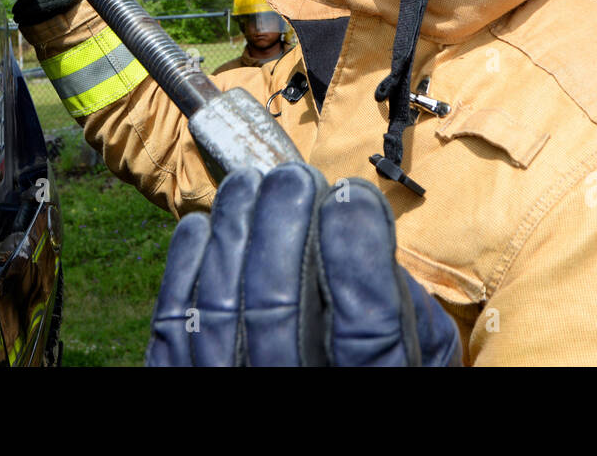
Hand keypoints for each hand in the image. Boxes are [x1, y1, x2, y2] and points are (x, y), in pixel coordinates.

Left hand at [146, 163, 460, 366]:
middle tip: (294, 177)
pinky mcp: (186, 384)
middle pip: (278, 312)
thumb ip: (405, 302)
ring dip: (232, 234)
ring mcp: (232, 394)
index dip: (357, 253)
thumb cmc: (378, 365)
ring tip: (246, 183)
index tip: (353, 194)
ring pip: (220, 312)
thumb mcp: (421, 351)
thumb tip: (362, 229)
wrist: (313, 418)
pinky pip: (174, 329)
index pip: (366, 329)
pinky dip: (184, 269)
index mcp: (370, 388)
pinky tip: (201, 226)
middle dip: (282, 228)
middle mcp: (297, 396)